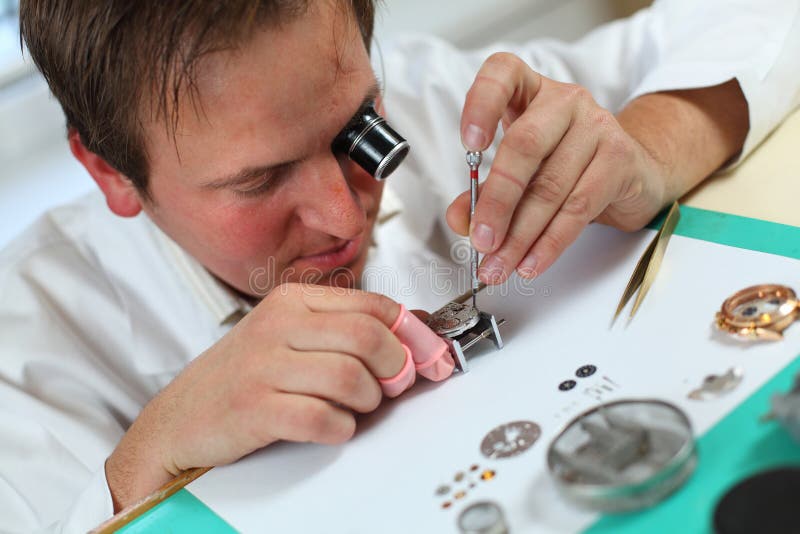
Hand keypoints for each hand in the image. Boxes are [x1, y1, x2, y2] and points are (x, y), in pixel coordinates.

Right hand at [106, 284, 406, 508]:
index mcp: (293, 301)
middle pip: (370, 337)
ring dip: (367, 401)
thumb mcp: (292, 338)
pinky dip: (340, 428)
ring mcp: (263, 365)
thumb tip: (417, 330)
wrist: (180, 420)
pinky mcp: (254, 408)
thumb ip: (348, 331)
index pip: (374, 305)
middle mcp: (278, 325)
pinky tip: (331, 426)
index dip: (414, 333)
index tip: (431, 356)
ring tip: (355, 406)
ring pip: (351, 377)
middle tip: (393, 386)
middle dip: (397, 367)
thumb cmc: (242, 378)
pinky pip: (323, 418)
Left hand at [446, 53, 667, 283]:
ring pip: (550, 187)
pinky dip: (549, 243)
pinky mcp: (619, 160)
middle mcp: (564, 101)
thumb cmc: (568, 165)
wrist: (634, 171)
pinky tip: (531, 263)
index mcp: (529, 91)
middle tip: (481, 241)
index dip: (481, 104)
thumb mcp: (521, 173)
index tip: (469, 144)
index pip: (502, 74)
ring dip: (520, 236)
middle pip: (524, 146)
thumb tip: (460, 219)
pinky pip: (578, 208)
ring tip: (499, 265)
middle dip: (497, 202)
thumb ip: (484, 192)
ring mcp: (597, 126)